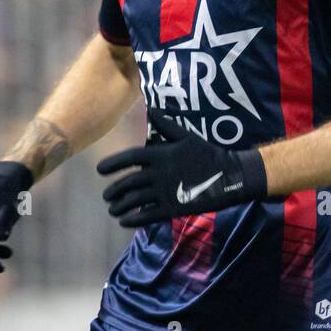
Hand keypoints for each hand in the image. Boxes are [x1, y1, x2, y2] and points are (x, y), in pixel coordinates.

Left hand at [98, 107, 267, 227]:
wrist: (230, 176)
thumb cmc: (208, 153)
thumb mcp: (186, 136)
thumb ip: (165, 125)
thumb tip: (151, 109)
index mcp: (160, 154)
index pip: (129, 158)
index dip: (112, 164)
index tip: (100, 171)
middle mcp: (159, 173)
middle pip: (127, 183)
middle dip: (113, 191)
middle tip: (106, 196)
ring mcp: (165, 192)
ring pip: (133, 201)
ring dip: (119, 207)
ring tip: (113, 209)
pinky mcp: (172, 208)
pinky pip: (145, 216)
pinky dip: (132, 219)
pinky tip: (124, 221)